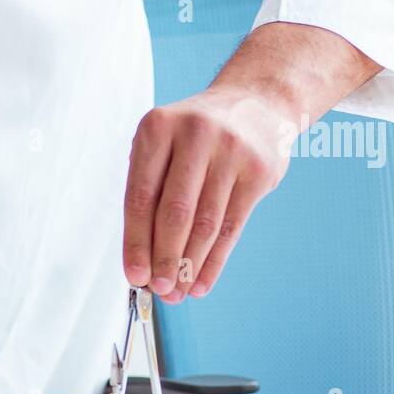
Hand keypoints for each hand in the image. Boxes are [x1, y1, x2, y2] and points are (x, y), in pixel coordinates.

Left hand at [122, 88, 290, 303]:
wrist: (255, 101)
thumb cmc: (197, 133)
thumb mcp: (164, 141)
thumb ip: (149, 189)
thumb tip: (141, 257)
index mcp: (158, 127)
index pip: (141, 195)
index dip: (136, 240)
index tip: (134, 274)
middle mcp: (194, 134)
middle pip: (174, 212)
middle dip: (163, 257)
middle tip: (158, 290)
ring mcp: (230, 151)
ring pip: (206, 224)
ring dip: (189, 265)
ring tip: (178, 291)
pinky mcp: (258, 171)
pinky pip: (233, 226)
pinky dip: (215, 260)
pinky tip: (202, 280)